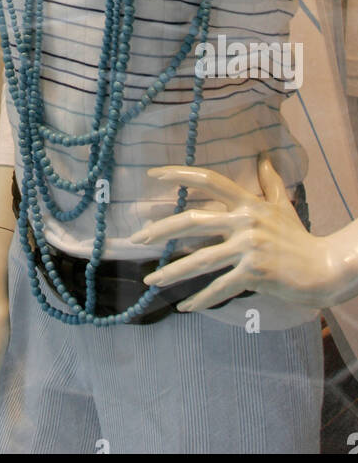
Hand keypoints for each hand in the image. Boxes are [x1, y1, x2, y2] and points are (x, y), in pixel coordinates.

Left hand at [130, 154, 349, 311]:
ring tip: (150, 279)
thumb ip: (269, 181)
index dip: (180, 175)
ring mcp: (249, 248)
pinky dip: (201, 299)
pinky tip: (184, 306)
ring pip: (200, 260)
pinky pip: (220, 287)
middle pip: (193, 221)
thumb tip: (263, 155)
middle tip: (137, 237)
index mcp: (247, 203)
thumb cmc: (299, 238)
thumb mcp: (282, 206)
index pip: (209, 180)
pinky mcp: (254, 273)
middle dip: (161, 229)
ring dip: (172, 272)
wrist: (324, 269)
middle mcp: (245, 221)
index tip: (152, 175)